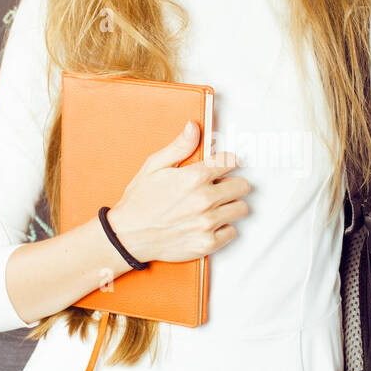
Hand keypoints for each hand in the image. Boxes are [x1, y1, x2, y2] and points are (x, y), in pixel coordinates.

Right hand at [108, 120, 249, 264]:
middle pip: (242, 186)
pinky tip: (209, 224)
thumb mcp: (154, 166)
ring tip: (214, 206)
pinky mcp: (207, 243)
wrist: (127, 235)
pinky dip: (223, 228)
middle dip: (232, 183)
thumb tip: (193, 127)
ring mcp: (207, 223)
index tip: (222, 167)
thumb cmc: (139, 201)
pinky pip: (232, 232)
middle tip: (219, 187)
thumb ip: (179, 146)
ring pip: (241, 209)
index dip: (226, 162)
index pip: (231, 161)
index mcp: (194, 177)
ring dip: (230, 206)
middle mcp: (204, 199)